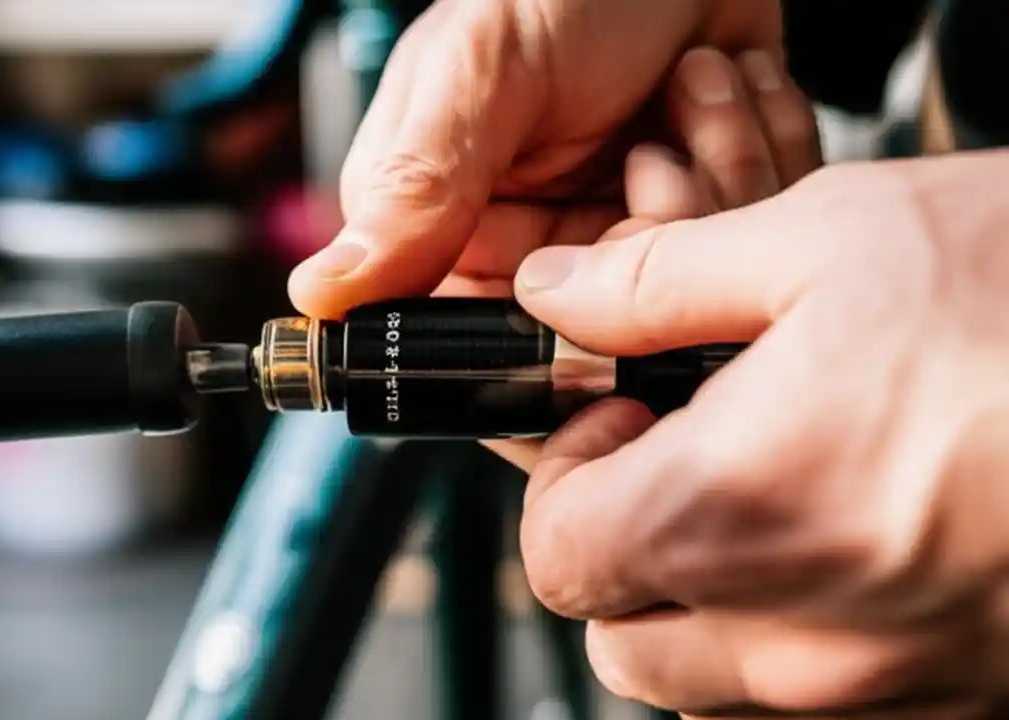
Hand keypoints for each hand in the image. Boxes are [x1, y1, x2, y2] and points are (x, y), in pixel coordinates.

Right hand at [287, 0, 784, 317]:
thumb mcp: (481, 65)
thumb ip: (413, 183)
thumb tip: (319, 292)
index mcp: (443, 224)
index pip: (471, 340)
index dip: (538, 334)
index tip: (582, 274)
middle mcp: (532, 241)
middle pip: (595, 332)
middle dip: (645, 242)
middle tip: (651, 149)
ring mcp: (621, 230)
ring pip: (688, 295)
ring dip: (715, 182)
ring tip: (693, 85)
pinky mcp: (702, 212)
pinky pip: (751, 245)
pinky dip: (760, 157)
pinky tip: (727, 84)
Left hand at [515, 151, 1008, 716]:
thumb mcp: (829, 241)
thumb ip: (657, 282)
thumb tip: (559, 293)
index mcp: (741, 515)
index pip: (559, 557)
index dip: (564, 481)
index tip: (615, 422)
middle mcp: (806, 636)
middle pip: (621, 640)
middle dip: (618, 553)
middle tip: (675, 460)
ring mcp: (891, 692)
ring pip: (708, 691)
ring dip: (698, 607)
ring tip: (763, 499)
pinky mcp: (964, 702)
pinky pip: (817, 708)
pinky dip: (795, 641)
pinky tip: (847, 546)